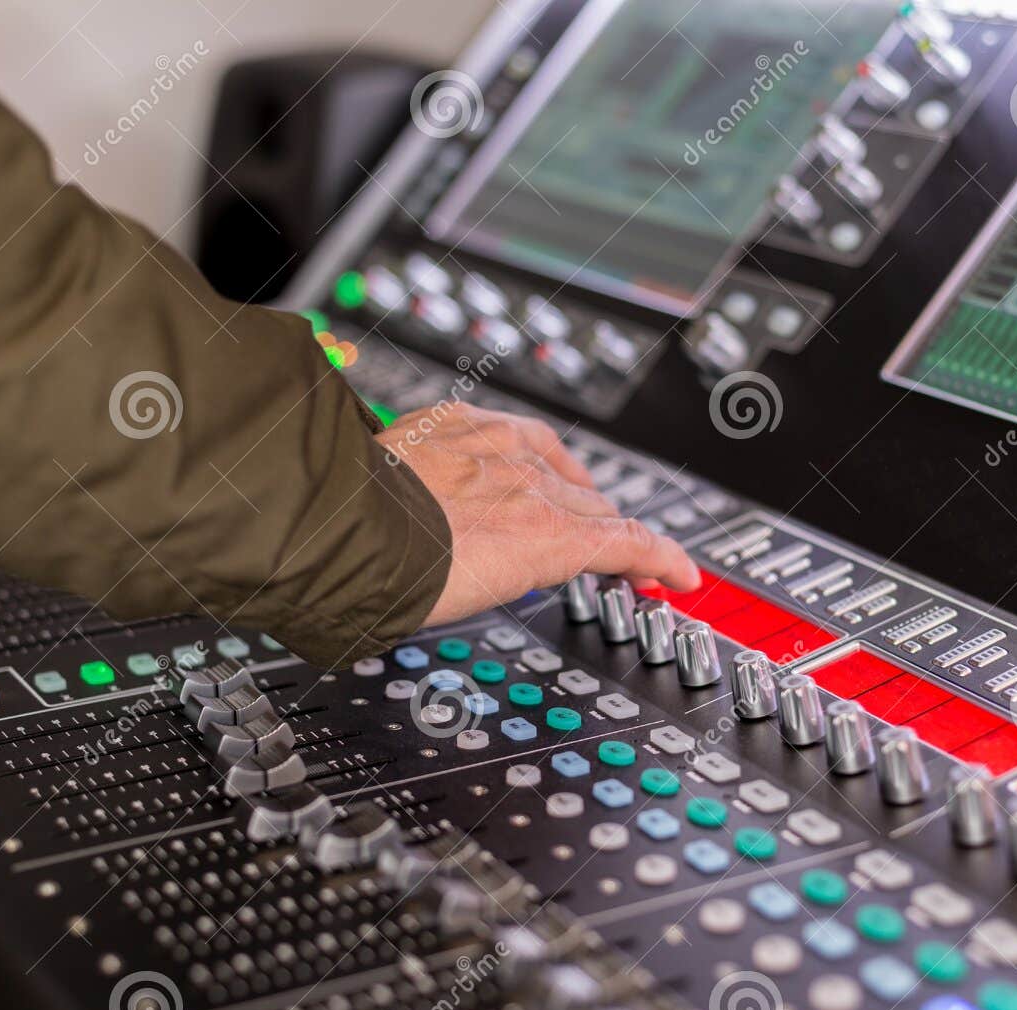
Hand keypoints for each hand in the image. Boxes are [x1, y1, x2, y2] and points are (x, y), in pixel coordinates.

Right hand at [377, 403, 699, 625]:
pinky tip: (678, 576)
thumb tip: (377, 519)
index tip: (548, 488)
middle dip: (579, 509)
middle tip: (588, 538)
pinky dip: (659, 558)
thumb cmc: (338, 517)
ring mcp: (531, 488)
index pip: (516, 444)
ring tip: (640, 561)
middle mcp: (499, 447)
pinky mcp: (558, 535)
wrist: (346, 531)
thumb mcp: (367, 485)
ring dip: (615, 537)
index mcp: (450, 426)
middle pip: (563, 479)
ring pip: (594, 510)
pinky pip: (628, 543)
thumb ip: (389, 491)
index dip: (542, 472)